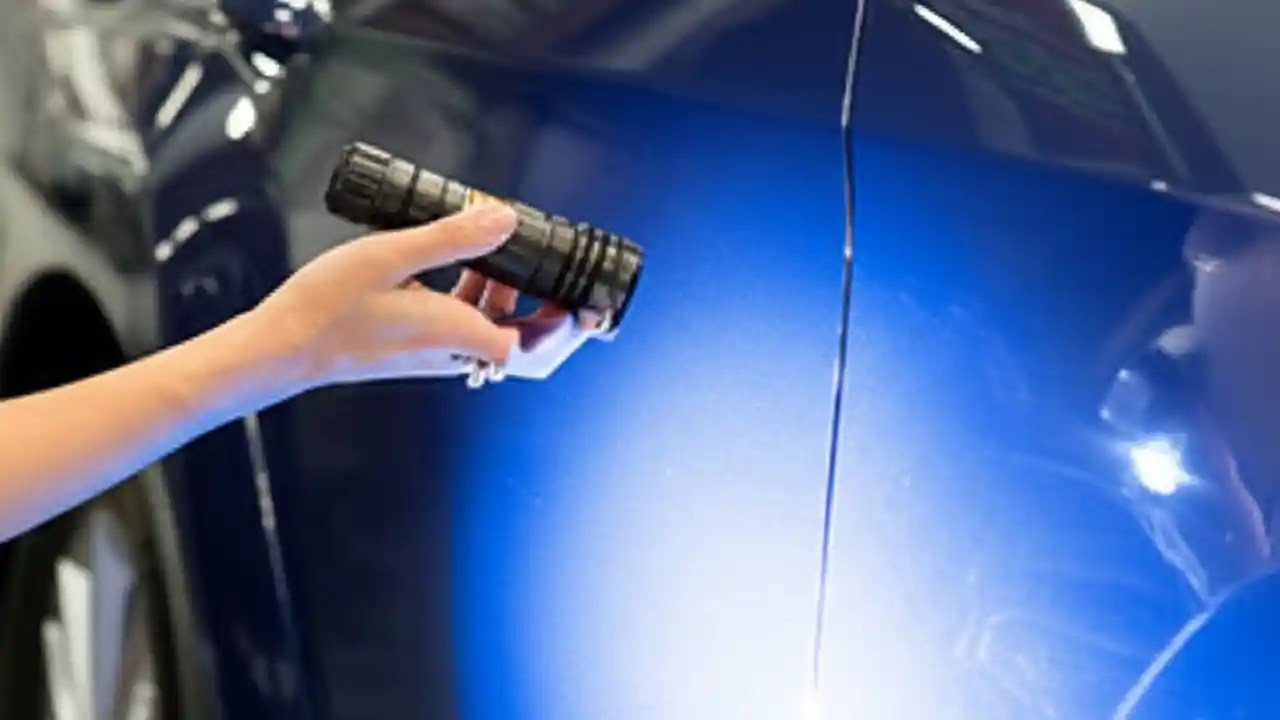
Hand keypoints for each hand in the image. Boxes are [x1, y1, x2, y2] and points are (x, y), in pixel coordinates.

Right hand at [247, 203, 594, 392]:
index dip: (567, 327)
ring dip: (507, 297)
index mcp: (457, 335)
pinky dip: (477, 300)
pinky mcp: (418, 347)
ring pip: (495, 334)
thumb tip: (507, 219)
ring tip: (499, 253)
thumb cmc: (326, 306)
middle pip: (525, 347)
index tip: (586, 300)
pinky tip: (461, 264)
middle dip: (552, 317)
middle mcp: (454, 352)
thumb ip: (453, 238)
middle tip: (566, 282)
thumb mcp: (391, 255)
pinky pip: (466, 329)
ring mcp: (436, 354)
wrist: (281, 347)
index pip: (534, 347)